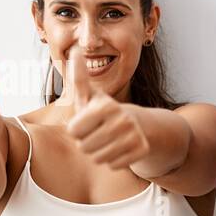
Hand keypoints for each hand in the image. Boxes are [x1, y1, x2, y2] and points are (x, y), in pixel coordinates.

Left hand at [63, 48, 151, 168]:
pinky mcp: (142, 150)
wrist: (137, 125)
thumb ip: (79, 77)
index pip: (73, 131)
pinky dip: (113, 161)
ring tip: (106, 141)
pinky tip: (119, 149)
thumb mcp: (90, 96)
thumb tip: (74, 50)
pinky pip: (113, 165)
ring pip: (98, 158)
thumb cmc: (103, 112)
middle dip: (86, 143)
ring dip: (98, 153)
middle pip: (84, 147)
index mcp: (106, 106)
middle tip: (97, 133)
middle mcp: (123, 120)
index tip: (86, 122)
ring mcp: (135, 135)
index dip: (76, 130)